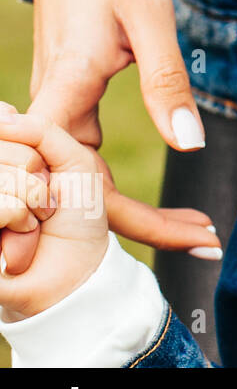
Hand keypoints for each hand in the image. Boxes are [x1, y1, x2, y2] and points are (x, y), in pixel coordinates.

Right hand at [0, 104, 112, 320]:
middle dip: (37, 175)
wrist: (73, 272)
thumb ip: (42, 131)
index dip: (34, 147)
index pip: (3, 119)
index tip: (48, 172)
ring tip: (32, 221)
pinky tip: (19, 236)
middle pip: (3, 145)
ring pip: (1, 175)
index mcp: (5, 150)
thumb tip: (2, 115)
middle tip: (45, 202)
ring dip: (29, 200)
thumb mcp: (75, 161)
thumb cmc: (77, 217)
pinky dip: (16, 216)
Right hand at [3, 0, 217, 271]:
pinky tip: (158, 204)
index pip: (86, 183)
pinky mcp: (61, 107)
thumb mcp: (151, 21)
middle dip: (147, 228)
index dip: (139, 221)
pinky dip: (117, 190)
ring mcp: (51, 112)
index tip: (198, 235)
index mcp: (63, 92)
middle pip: (84, 196)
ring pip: (82, 183)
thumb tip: (190, 144)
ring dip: (137, 212)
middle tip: (209, 238)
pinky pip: (80, 164)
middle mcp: (47, 111)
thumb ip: (167, 81)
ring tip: (197, 226)